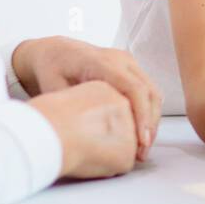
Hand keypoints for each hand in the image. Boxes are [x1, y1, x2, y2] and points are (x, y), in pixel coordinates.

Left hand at [12, 36, 161, 160]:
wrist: (55, 52)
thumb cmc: (51, 69)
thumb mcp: (53, 88)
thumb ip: (73, 106)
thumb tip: (88, 133)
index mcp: (102, 62)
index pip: (133, 88)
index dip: (142, 115)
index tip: (142, 140)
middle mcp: (121, 59)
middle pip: (149, 91)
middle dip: (150, 123)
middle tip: (143, 151)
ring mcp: (129, 63)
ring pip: (153, 93)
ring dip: (152, 120)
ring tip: (143, 147)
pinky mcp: (132, 70)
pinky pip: (147, 92)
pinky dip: (148, 113)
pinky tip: (139, 133)